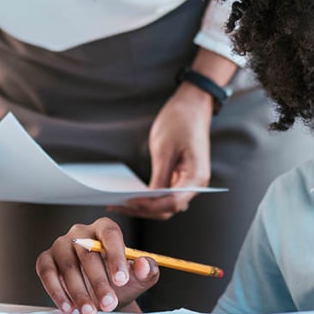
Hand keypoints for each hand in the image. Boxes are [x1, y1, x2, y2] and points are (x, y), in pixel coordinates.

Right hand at [36, 217, 158, 313]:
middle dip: (99, 282)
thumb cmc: (120, 282)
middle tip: (108, 304)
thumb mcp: (139, 278)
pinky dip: (57, 291)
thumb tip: (143, 264)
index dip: (116, 256)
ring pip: (68, 266)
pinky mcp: (46, 259)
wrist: (101, 296)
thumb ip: (147, 270)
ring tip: (90, 312)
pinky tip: (69, 308)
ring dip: (79, 292)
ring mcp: (61, 245)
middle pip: (87, 253)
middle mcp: (81, 232)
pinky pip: (47, 273)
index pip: (110, 234)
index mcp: (105, 228)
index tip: (122, 280)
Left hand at [115, 86, 211, 219]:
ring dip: (143, 205)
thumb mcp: (165, 149)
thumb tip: (147, 200)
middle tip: (116, 204)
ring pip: (165, 204)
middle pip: (168, 208)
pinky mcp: (180, 177)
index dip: (149, 206)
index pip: (172, 203)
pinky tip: (129, 194)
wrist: (192, 104)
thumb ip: (160, 177)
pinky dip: (148, 197)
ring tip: (118, 202)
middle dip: (142, 209)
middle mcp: (195, 184)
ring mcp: (188, 182)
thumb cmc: (180, 122)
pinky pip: (164, 194)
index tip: (128, 202)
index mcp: (197, 178)